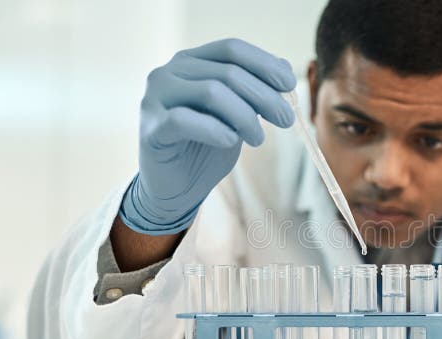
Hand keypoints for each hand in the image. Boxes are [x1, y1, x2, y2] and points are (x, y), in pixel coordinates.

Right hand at [120, 38, 295, 234]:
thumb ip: (254, 90)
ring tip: (258, 139)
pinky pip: (184, 120)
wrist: (178, 187)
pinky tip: (230, 140)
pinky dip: (215, 130)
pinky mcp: (150, 128)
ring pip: (210, 92)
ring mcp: (155, 98)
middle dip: (264, 96)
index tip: (290, 84)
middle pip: (227, 72)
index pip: (231, 49)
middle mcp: (169, 73)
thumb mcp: (238, 114)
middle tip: (286, 120)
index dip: (264, 64)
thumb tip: (284, 68)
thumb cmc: (209, 146)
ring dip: (245, 117)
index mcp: (191, 62)